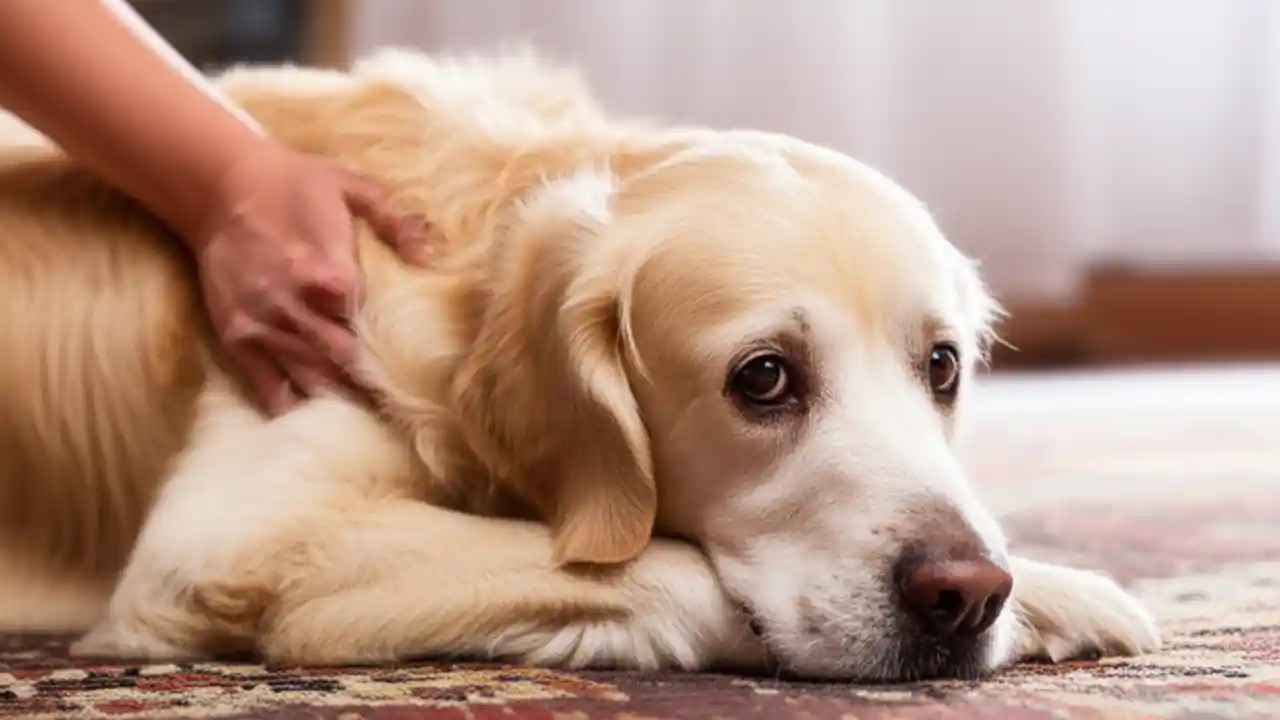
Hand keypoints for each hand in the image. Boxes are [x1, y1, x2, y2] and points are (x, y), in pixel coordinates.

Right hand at [191, 144, 430, 414]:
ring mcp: (264, 325)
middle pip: (342, 360)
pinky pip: (267, 384)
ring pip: (310, 377)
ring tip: (374, 426)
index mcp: (328, 272)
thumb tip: (431, 259)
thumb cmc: (295, 184)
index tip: (420, 375)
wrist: (220, 186)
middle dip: (373, 387)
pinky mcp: (238, 337)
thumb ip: (395, 221)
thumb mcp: (351, 187)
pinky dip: (292, 406)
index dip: (392, 351)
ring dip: (341, 401)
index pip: (367, 325)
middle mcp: (295, 306)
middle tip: (406, 415)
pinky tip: (317, 424)